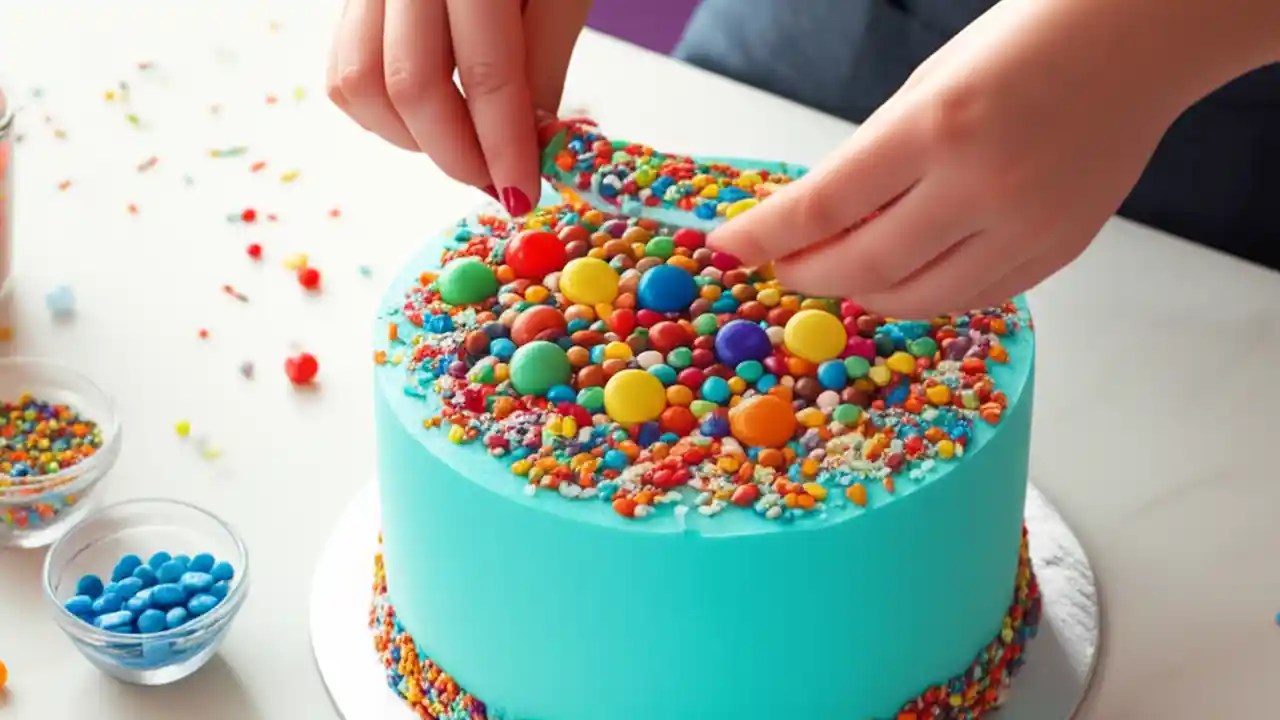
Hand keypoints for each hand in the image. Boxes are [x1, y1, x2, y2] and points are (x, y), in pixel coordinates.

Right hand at [326, 0, 591, 214]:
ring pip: (359, 85)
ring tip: (465, 148)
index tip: (523, 194)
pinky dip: (382, 113)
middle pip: (409, 86)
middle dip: (457, 156)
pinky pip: (345, 69)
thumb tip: (530, 151)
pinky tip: (429, 116)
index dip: (504, 146)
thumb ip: (542, 68)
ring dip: (411, 140)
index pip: (485, 72)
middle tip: (496, 184)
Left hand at [708, 0, 1184, 317]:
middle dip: (808, 272)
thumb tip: (814, 224)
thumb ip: (872, 162)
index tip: (729, 245)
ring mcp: (1026, 227)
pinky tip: (907, 273)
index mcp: (935, 128)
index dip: (766, 235)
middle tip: (785, 265)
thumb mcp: (925, 90)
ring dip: (863, 292)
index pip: (824, 206)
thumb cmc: (1020, 47)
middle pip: (864, 268)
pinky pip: (973, 298)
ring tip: (842, 270)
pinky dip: (926, 293)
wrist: (1132, 43)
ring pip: (918, 299)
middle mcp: (982, 187)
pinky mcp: (1059, 252)